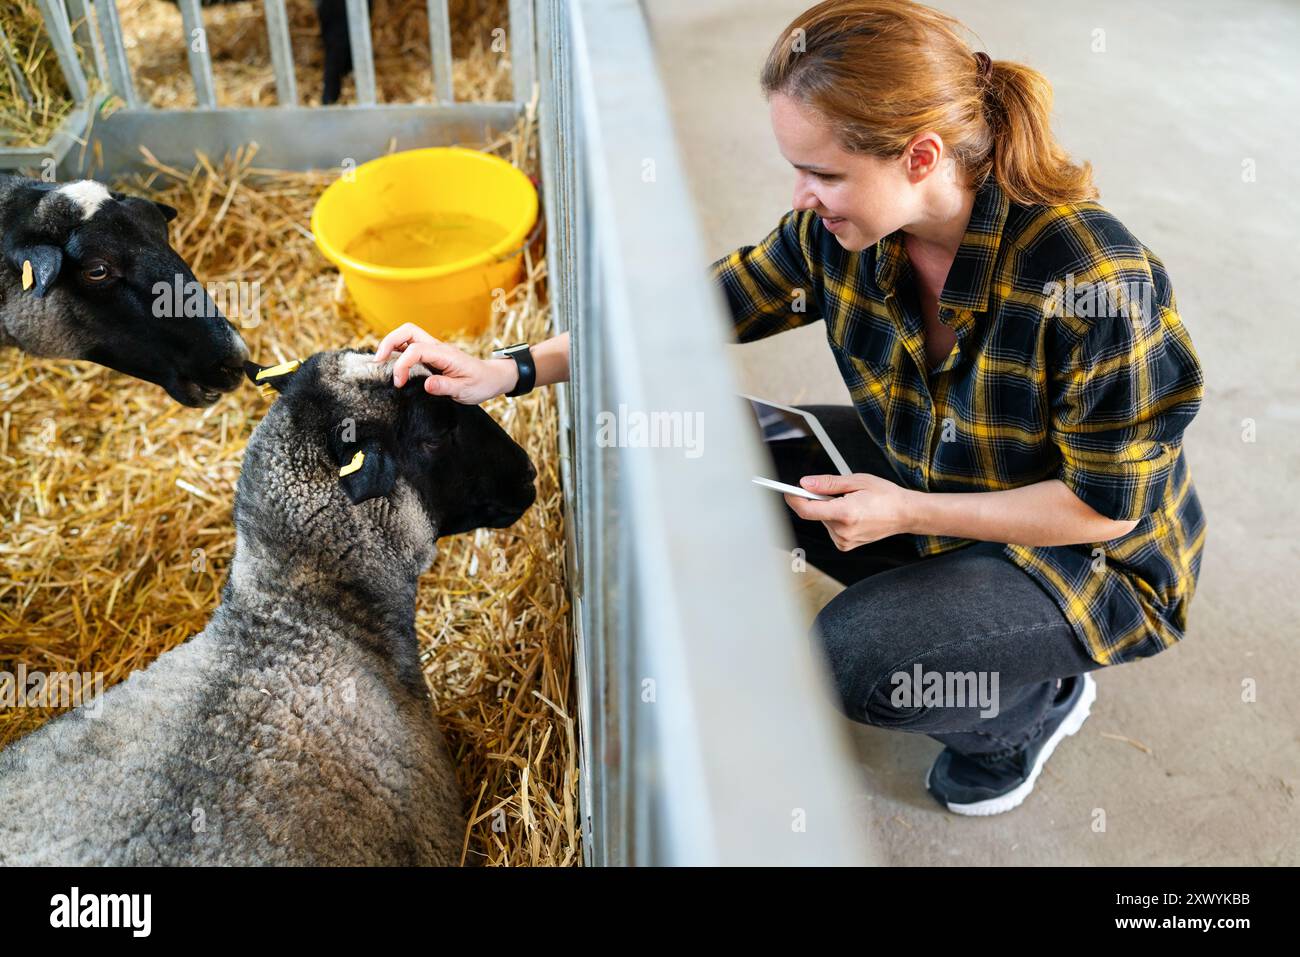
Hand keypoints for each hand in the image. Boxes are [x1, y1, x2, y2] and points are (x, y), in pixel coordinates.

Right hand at [372, 322, 516, 403]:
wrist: (492, 378)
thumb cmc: (480, 384)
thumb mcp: (466, 391)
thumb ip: (446, 387)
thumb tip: (427, 385)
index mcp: (445, 354)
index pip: (416, 350)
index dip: (402, 365)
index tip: (399, 383)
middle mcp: (437, 347)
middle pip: (407, 331)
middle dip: (388, 343)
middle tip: (378, 362)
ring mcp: (433, 349)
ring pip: (407, 336)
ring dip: (391, 345)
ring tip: (381, 364)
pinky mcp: (431, 355)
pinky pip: (411, 346)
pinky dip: (398, 351)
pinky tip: (393, 365)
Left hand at [783, 473, 917, 550]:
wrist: (904, 514)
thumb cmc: (885, 495)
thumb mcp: (856, 481)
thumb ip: (828, 483)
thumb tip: (805, 483)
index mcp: (845, 513)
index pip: (807, 510)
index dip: (794, 500)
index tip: (788, 491)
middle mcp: (843, 531)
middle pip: (815, 513)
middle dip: (820, 500)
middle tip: (839, 492)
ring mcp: (844, 541)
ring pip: (823, 520)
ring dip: (830, 510)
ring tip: (852, 504)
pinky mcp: (845, 545)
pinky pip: (831, 528)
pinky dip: (836, 519)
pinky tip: (853, 515)